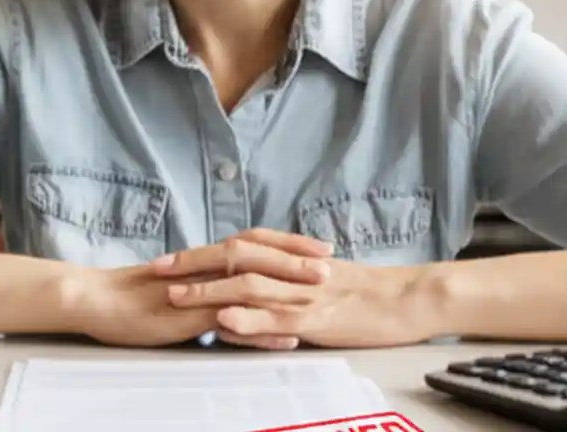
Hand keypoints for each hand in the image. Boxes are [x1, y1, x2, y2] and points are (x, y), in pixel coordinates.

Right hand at [61, 228, 332, 348]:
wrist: (96, 299)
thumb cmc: (134, 296)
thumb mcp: (177, 285)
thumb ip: (205, 282)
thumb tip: (229, 282)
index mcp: (206, 261)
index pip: (254, 242)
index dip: (288, 243)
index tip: (320, 246)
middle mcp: (207, 270)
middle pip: (259, 256)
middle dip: (298, 258)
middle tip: (331, 261)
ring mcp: (200, 293)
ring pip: (251, 286)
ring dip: (288, 288)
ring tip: (321, 292)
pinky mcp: (190, 318)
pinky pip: (233, 322)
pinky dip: (263, 329)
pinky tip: (287, 336)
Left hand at [153, 232, 430, 348]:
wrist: (408, 298)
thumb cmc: (371, 291)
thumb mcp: (326, 276)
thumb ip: (293, 274)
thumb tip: (263, 277)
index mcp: (295, 257)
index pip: (242, 245)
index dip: (204, 251)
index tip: (171, 257)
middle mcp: (294, 270)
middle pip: (236, 257)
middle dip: (193, 263)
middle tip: (158, 268)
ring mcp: (304, 294)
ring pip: (249, 286)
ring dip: (209, 290)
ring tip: (176, 295)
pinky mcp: (317, 320)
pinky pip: (277, 318)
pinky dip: (248, 319)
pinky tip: (223, 322)